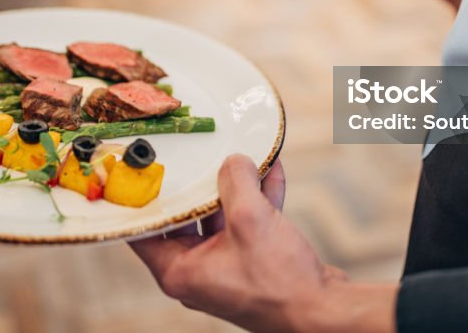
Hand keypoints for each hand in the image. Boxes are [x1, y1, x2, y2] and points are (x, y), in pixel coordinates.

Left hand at [130, 155, 395, 332]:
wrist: (323, 312)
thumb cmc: (280, 282)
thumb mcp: (250, 218)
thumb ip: (236, 181)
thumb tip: (234, 160)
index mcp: (179, 271)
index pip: (144, 230)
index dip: (144, 197)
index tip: (145, 168)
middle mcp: (197, 273)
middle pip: (186, 219)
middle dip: (200, 184)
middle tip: (199, 155)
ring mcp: (226, 269)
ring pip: (221, 219)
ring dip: (236, 188)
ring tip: (244, 156)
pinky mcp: (252, 265)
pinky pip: (247, 226)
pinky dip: (258, 200)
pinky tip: (272, 172)